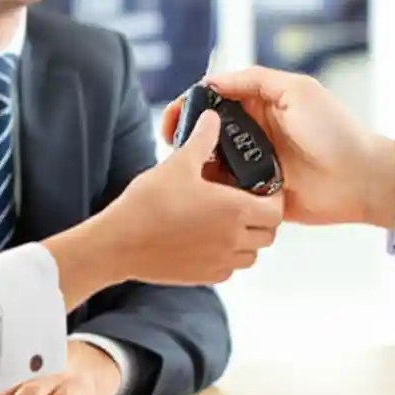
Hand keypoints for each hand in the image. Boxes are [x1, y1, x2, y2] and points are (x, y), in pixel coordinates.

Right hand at [91, 109, 284, 284]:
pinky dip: (227, 256)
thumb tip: (212, 118)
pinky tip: (208, 240)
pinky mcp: (204, 277)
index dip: (273, 198)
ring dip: (247, 240)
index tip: (261, 188)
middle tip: (246, 202)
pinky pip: (230, 269)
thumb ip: (202, 139)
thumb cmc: (149, 202)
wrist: (119, 243)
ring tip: (227, 222)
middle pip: (269, 234)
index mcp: (234, 210)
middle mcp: (233, 239)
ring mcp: (220, 262)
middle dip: (263, 219)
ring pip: (251, 255)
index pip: (276, 210)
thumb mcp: (178, 163)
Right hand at [162, 67, 394, 228]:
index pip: (215, 100)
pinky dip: (213, 190)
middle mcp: (255, 134)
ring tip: (183, 169)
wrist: (360, 179)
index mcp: (261, 106)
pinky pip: (228, 191)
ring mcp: (255, 165)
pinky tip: (200, 191)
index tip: (173, 117)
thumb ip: (255, 80)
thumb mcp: (297, 90)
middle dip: (186, 136)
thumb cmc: (334, 131)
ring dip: (196, 164)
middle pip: (209, 132)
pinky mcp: (258, 194)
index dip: (191, 106)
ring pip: (213, 162)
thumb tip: (212, 81)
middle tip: (171, 146)